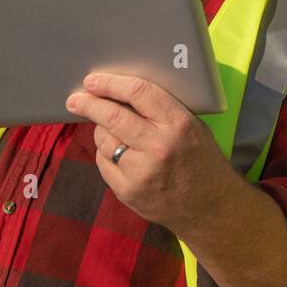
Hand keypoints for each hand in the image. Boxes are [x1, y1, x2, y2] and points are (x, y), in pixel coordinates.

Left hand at [65, 72, 240, 235]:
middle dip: (89, 104)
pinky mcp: (128, 192)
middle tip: (75, 99)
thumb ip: (163, 110)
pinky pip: (103, 163)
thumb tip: (122, 91)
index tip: (93, 80)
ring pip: (104, 140)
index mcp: (178, 124)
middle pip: (113, 116)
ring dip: (100, 130)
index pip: (139, 93)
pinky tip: (115, 151)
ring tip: (106, 127)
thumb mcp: (193, 126)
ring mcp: (141, 172)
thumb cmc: (201, 159)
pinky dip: (105, 152)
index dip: (111, 83)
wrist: (210, 206)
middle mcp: (159, 147)